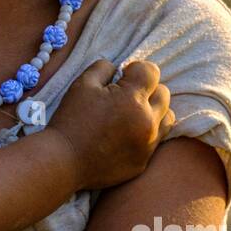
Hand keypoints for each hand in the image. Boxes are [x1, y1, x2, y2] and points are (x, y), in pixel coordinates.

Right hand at [49, 58, 174, 190]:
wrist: (64, 161)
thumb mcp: (82, 84)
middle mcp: (147, 121)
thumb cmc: (71, 120)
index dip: (136, 69)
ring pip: (167, 118)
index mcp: (132, 99)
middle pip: (163, 93)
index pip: (151, 71)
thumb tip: (117, 69)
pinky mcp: (143, 161)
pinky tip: (124, 136)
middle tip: (124, 96)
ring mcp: (148, 143)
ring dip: (153, 111)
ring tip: (131, 115)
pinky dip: (145, 134)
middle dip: (146, 89)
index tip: (122, 76)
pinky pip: (156, 141)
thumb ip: (104, 68)